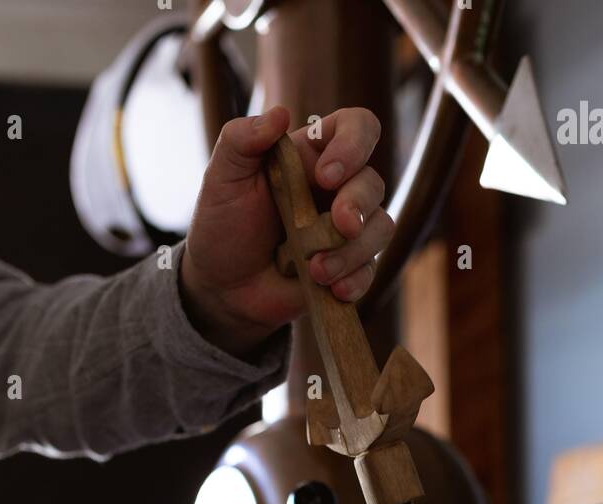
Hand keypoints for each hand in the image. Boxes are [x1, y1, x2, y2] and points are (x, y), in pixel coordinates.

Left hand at [180, 105, 392, 355]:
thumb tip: (280, 114)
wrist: (221, 285)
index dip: (354, 145)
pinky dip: (356, 281)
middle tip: (339, 225)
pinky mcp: (348, 268)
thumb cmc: (223, 224)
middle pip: (373, 183)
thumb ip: (241, 140)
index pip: (357, 128)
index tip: (327, 175)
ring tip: (316, 271)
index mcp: (311, 156)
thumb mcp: (222, 178)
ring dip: (353, 251)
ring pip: (381, 228)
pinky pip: (371, 270)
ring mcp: (345, 231)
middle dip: (359, 204)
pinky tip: (332, 289)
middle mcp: (336, 189)